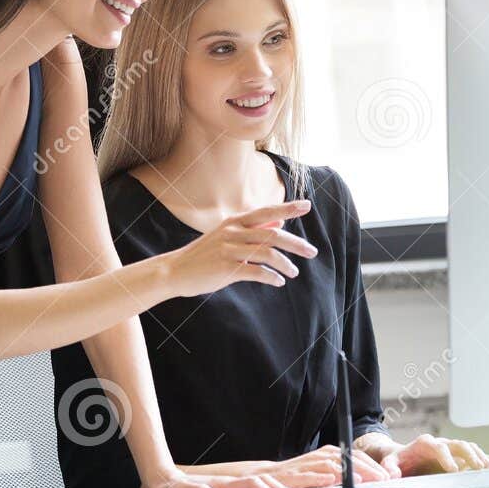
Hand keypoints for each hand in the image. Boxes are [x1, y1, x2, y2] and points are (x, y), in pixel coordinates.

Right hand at [164, 200, 317, 296]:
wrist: (176, 271)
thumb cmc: (205, 254)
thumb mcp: (228, 236)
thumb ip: (254, 229)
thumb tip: (280, 223)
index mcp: (235, 222)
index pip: (266, 211)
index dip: (287, 208)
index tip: (307, 206)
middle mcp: (233, 232)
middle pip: (273, 234)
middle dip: (296, 243)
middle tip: (312, 252)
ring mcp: (229, 250)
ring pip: (267, 254)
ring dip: (285, 264)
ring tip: (293, 273)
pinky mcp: (226, 268)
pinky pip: (256, 272)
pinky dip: (271, 277)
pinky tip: (278, 281)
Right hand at [265, 445, 390, 487]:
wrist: (268, 476)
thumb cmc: (299, 476)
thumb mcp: (324, 473)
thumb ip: (343, 474)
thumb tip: (368, 483)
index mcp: (330, 453)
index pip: (357, 456)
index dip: (373, 465)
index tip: (387, 476)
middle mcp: (322, 455)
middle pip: (348, 458)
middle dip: (367, 469)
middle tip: (382, 479)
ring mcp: (308, 463)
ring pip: (332, 464)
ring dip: (348, 471)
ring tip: (363, 479)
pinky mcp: (294, 474)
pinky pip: (308, 475)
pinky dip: (320, 477)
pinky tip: (331, 481)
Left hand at [368, 434, 488, 477]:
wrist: (405, 455)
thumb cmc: (399, 459)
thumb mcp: (390, 462)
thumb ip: (390, 467)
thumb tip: (391, 475)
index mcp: (426, 443)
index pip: (439, 447)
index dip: (447, 458)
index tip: (453, 470)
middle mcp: (443, 443)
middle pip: (459, 444)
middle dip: (469, 455)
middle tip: (478, 468)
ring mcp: (453, 448)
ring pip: (470, 448)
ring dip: (481, 457)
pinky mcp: (461, 456)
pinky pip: (479, 456)